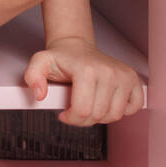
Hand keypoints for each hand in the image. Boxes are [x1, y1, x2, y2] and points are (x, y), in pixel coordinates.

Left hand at [24, 37, 144, 126]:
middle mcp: (108, 72)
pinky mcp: (133, 80)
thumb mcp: (40, 63)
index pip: (82, 111)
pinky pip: (133, 108)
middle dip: (83, 119)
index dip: (71, 118)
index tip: (64, 113)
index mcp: (86, 69)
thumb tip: (39, 94)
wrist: (76, 47)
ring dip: (100, 116)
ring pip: (114, 116)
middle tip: (75, 108)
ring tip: (89, 104)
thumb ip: (33, 77)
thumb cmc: (61, 58)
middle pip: (98, 116)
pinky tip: (107, 101)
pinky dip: (121, 111)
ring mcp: (123, 76)